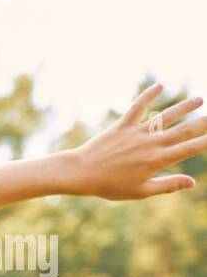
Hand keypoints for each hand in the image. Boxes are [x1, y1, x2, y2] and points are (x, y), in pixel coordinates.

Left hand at [70, 83, 205, 199]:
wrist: (82, 173)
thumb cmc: (110, 186)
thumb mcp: (141, 191)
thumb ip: (168, 185)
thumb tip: (193, 183)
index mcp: (158, 160)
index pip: (189, 149)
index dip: (205, 141)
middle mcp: (151, 143)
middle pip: (183, 130)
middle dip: (202, 122)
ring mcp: (137, 133)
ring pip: (166, 116)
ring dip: (184, 106)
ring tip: (199, 99)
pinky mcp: (122, 125)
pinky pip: (137, 107)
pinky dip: (148, 95)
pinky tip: (159, 85)